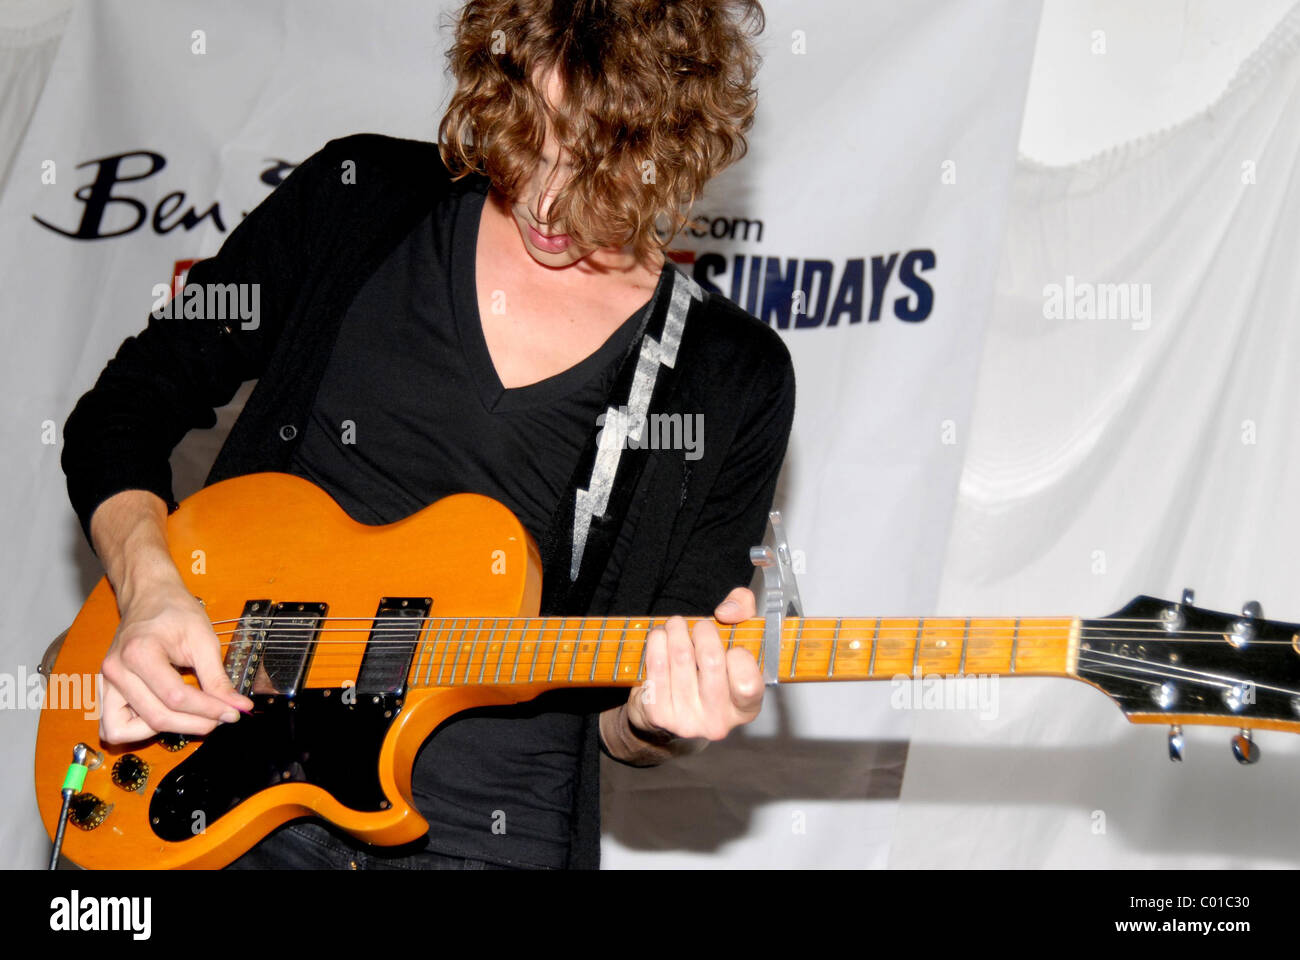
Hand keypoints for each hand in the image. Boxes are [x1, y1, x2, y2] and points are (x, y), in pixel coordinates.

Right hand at [99, 578, 253, 743]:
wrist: (149, 596)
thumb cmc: (175, 612)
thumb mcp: (204, 640)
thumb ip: (218, 678)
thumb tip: (237, 706)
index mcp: (140, 652)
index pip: (176, 697)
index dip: (208, 710)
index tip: (232, 713)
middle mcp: (116, 671)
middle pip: (156, 717)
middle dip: (194, 724)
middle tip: (219, 717)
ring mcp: (106, 682)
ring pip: (126, 730)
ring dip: (163, 730)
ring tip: (189, 715)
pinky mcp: (106, 690)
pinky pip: (113, 726)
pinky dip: (138, 729)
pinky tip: (164, 714)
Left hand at [626, 586, 763, 741]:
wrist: (674, 710)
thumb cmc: (712, 669)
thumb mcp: (738, 640)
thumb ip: (744, 611)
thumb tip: (726, 612)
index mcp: (745, 708)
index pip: (747, 684)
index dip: (739, 656)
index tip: (731, 647)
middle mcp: (718, 721)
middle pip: (711, 661)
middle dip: (703, 631)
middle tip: (700, 625)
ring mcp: (687, 720)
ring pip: (681, 657)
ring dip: (676, 630)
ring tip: (676, 624)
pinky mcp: (659, 713)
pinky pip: (656, 665)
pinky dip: (657, 641)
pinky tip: (660, 637)